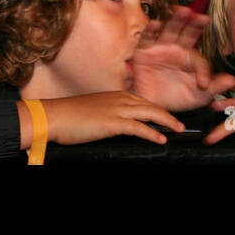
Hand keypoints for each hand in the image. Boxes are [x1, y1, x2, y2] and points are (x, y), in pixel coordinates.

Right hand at [39, 91, 183, 145]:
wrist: (54, 115)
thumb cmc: (70, 115)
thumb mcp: (95, 110)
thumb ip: (109, 113)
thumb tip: (118, 124)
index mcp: (115, 95)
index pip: (143, 101)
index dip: (157, 109)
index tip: (167, 118)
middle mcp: (119, 99)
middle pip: (151, 105)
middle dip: (168, 114)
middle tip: (180, 124)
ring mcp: (116, 109)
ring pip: (149, 112)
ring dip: (167, 121)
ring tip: (178, 129)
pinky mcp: (112, 122)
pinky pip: (138, 127)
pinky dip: (152, 132)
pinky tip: (161, 139)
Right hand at [130, 7, 234, 111]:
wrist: (154, 106)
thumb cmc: (177, 98)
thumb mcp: (199, 95)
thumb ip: (215, 86)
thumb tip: (233, 81)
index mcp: (189, 57)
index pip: (197, 56)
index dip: (202, 69)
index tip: (204, 82)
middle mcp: (175, 49)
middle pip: (185, 32)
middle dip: (193, 23)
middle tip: (201, 17)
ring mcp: (159, 49)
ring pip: (169, 31)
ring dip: (176, 20)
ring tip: (184, 11)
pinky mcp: (144, 53)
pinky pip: (147, 39)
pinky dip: (150, 30)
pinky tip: (156, 23)